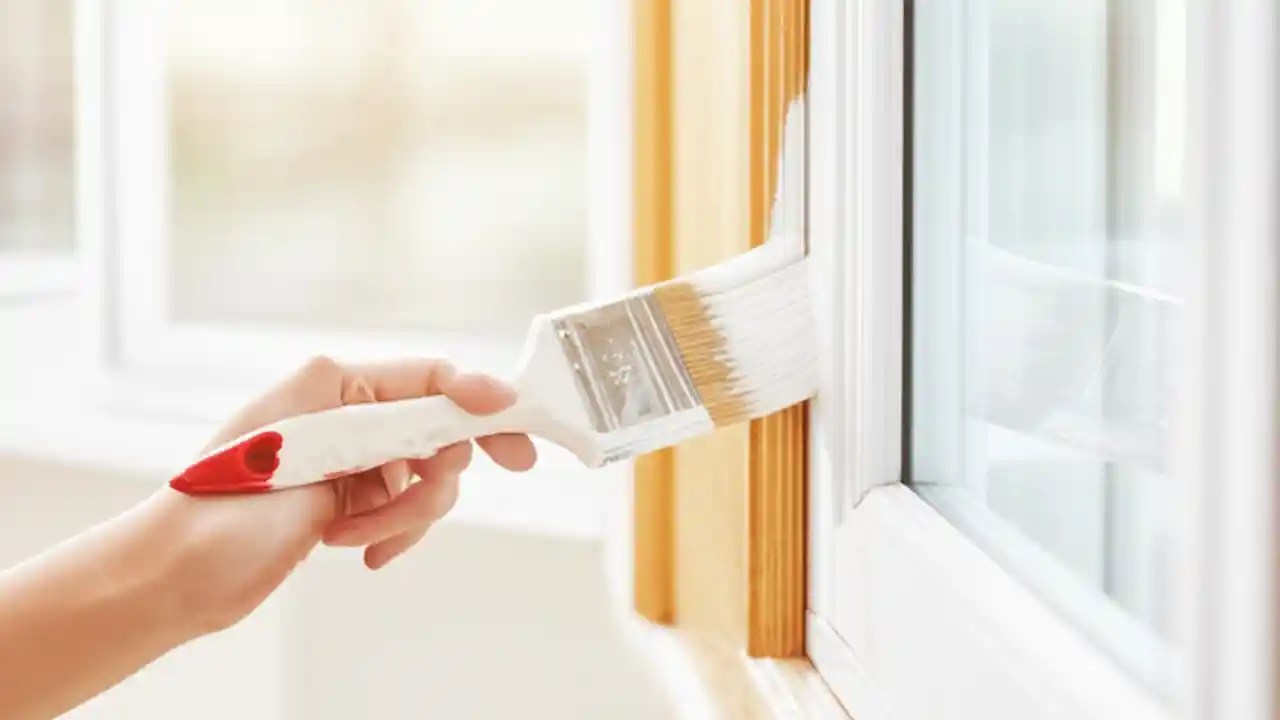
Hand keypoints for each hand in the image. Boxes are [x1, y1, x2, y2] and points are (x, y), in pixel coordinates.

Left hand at [151, 356, 535, 633]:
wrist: (176, 576)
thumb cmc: (224, 509)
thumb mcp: (316, 455)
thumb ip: (394, 427)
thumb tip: (464, 409)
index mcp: (332, 383)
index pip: (429, 377)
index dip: (478, 399)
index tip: (516, 425)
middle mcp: (345, 412)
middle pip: (437, 431)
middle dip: (431, 477)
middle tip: (421, 504)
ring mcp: (349, 457)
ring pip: (427, 477)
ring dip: (404, 515)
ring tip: (354, 537)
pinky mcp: (349, 498)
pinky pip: (405, 509)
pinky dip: (395, 533)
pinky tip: (362, 551)